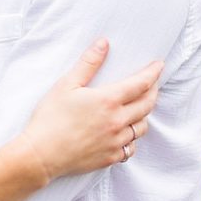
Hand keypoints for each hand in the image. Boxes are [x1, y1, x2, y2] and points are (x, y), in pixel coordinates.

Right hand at [18, 39, 162, 180]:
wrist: (41, 155)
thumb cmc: (50, 118)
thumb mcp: (66, 85)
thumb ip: (88, 63)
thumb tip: (103, 43)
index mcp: (108, 100)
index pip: (141, 83)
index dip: (153, 73)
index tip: (159, 65)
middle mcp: (118, 121)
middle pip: (148, 104)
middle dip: (153, 91)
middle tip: (152, 84)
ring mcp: (116, 141)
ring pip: (143, 127)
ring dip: (144, 115)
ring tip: (138, 108)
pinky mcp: (111, 157)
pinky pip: (132, 147)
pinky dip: (132, 138)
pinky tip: (125, 134)